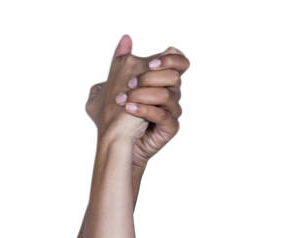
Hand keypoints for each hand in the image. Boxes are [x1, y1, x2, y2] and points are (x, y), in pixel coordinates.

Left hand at [88, 35, 188, 166]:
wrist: (113, 144)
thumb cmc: (112, 116)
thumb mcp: (111, 84)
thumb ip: (120, 61)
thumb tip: (126, 39)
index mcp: (160, 80)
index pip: (179, 62)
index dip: (170, 59)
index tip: (150, 64)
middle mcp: (169, 94)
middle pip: (174, 76)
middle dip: (149, 78)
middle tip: (128, 84)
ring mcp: (171, 111)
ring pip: (168, 95)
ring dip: (143, 95)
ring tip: (124, 101)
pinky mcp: (170, 127)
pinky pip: (164, 115)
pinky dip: (145, 110)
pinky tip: (129, 109)